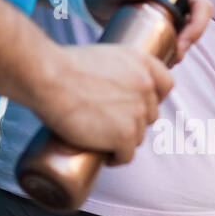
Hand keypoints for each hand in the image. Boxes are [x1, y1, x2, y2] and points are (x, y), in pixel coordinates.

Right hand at [35, 44, 172, 165]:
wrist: (49, 78)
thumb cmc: (62, 65)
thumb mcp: (100, 57)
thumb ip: (115, 71)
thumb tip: (110, 89)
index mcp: (142, 62)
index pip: (165, 84)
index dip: (153, 97)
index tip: (139, 104)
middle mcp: (146, 86)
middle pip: (150, 114)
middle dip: (133, 120)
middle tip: (110, 124)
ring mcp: (137, 112)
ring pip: (138, 136)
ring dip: (123, 140)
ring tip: (102, 139)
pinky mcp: (125, 135)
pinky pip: (126, 155)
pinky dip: (116, 158)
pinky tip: (105, 155)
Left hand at [84, 0, 214, 64]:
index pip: (202, 7)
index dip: (197, 27)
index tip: (180, 46)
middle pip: (197, 24)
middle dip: (188, 44)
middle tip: (171, 60)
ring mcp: (171, 13)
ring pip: (187, 35)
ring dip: (180, 51)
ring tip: (163, 64)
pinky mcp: (163, 26)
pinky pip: (175, 41)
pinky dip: (171, 53)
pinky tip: (157, 65)